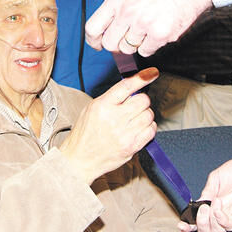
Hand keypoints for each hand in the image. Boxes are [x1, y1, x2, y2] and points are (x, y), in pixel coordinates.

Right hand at [59, 67, 158, 184]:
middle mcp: (114, 118)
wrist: (80, 159)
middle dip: (142, 101)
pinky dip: (148, 127)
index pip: (127, 86)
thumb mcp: (91, 108)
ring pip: (149, 115)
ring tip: (134, 120)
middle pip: (143, 100)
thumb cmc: (85, 133)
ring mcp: (124, 133)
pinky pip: (151, 130)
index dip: (142, 77)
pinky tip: (138, 129)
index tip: (152, 73)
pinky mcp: (132, 146)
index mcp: (102, 105)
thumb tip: (133, 88)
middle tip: (134, 106)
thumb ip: (111, 98)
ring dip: (145, 115)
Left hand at [85, 0, 211, 56]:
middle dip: (117, 44)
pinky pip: (146, 51)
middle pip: (109, 44)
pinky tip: (159, 30)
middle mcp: (127, 11)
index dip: (93, 40)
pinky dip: (151, 45)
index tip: (98, 44)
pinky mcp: (159, 34)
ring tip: (149, 27)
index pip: (92, 28)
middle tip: (129, 36)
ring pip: (128, 49)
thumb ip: (116, 9)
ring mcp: (143, 23)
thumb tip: (105, 32)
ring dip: (137, 43)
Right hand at [179, 151, 231, 231]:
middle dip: (201, 224)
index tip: (181, 225)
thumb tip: (197, 204)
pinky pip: (229, 225)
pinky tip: (219, 207)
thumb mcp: (215, 179)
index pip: (197, 221)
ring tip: (216, 200)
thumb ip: (206, 192)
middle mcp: (220, 213)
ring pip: (217, 230)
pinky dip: (221, 219)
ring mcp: (230, 215)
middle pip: (207, 231)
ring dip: (212, 218)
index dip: (188, 226)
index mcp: (211, 205)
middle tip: (202, 209)